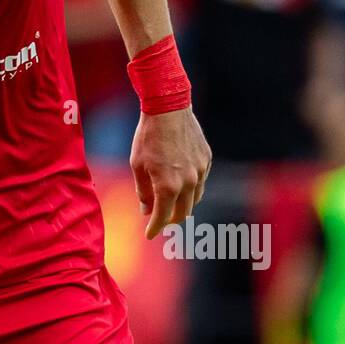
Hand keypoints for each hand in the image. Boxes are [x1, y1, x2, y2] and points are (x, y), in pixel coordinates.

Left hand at [130, 107, 211, 239]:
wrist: (168, 109)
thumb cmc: (148, 136)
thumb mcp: (137, 165)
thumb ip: (142, 191)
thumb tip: (146, 210)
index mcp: (168, 186)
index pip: (162, 217)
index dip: (155, 228)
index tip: (149, 235)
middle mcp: (188, 182)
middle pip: (182, 213)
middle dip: (170, 220)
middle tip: (160, 221)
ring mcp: (200, 171)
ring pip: (195, 199)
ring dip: (183, 205)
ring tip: (172, 204)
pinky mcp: (207, 160)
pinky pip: (200, 181)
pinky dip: (191, 188)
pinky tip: (182, 183)